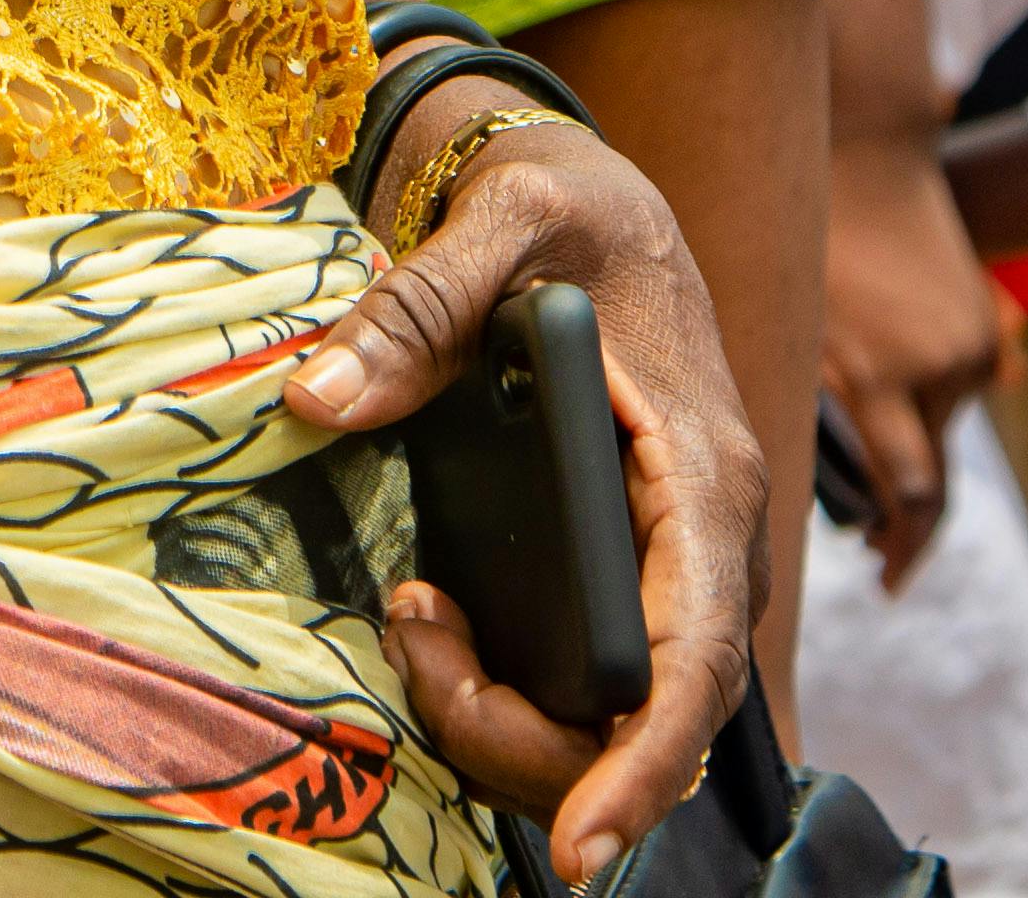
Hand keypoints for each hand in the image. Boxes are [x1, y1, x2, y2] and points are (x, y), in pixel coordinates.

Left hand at [297, 95, 757, 884]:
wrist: (594, 194)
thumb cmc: (566, 199)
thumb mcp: (503, 215)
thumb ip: (414, 303)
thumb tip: (318, 398)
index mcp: (700, 468)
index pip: (698, 650)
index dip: (647, 760)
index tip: (584, 846)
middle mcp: (708, 535)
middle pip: (657, 718)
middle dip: (533, 744)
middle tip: (417, 651)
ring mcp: (676, 560)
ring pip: (624, 719)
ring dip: (511, 719)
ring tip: (417, 623)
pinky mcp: (636, 569)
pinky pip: (597, 682)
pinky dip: (516, 694)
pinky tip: (440, 633)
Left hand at [814, 132, 1001, 588]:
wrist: (866, 151)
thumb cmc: (800, 235)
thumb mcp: (784, 320)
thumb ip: (802, 398)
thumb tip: (790, 481)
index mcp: (879, 371)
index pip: (911, 490)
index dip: (902, 546)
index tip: (885, 582)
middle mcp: (938, 367)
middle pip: (934, 475)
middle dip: (908, 524)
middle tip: (881, 563)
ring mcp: (971, 347)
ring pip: (941, 431)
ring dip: (909, 449)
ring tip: (865, 452)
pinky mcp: (986, 327)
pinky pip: (954, 392)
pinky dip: (926, 404)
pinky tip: (888, 384)